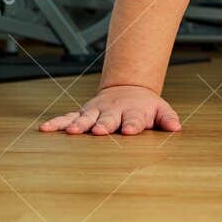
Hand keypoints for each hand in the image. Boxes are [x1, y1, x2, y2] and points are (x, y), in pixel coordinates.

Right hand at [38, 84, 181, 135]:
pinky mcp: (83, 113)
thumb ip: (168, 119)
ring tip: (69, 132)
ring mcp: (96, 112)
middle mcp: (113, 112)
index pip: (134, 120)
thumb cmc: (145, 106)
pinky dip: (57, 123)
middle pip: (108, 119)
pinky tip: (45, 128)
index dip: (132, 125)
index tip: (129, 131)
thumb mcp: (160, 110)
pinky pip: (67, 118)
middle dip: (103, 125)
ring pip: (85, 118)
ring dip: (78, 124)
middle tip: (98, 131)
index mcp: (133, 113)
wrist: (128, 89)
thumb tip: (176, 127)